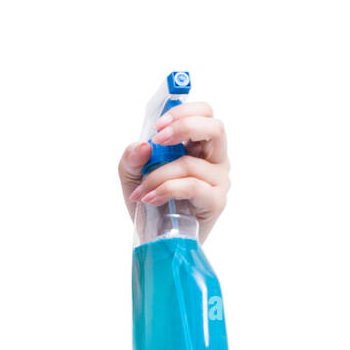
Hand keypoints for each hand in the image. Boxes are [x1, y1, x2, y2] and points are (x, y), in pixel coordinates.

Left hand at [118, 100, 230, 243]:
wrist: (157, 238)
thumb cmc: (151, 202)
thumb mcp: (132, 176)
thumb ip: (132, 158)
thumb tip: (143, 146)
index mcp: (198, 146)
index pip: (205, 113)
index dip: (183, 111)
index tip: (158, 127)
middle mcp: (214, 159)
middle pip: (215, 127)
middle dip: (184, 127)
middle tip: (158, 141)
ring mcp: (218, 180)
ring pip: (191, 164)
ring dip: (158, 175)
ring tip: (141, 191)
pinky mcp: (216, 201)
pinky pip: (193, 186)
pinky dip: (167, 189)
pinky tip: (151, 198)